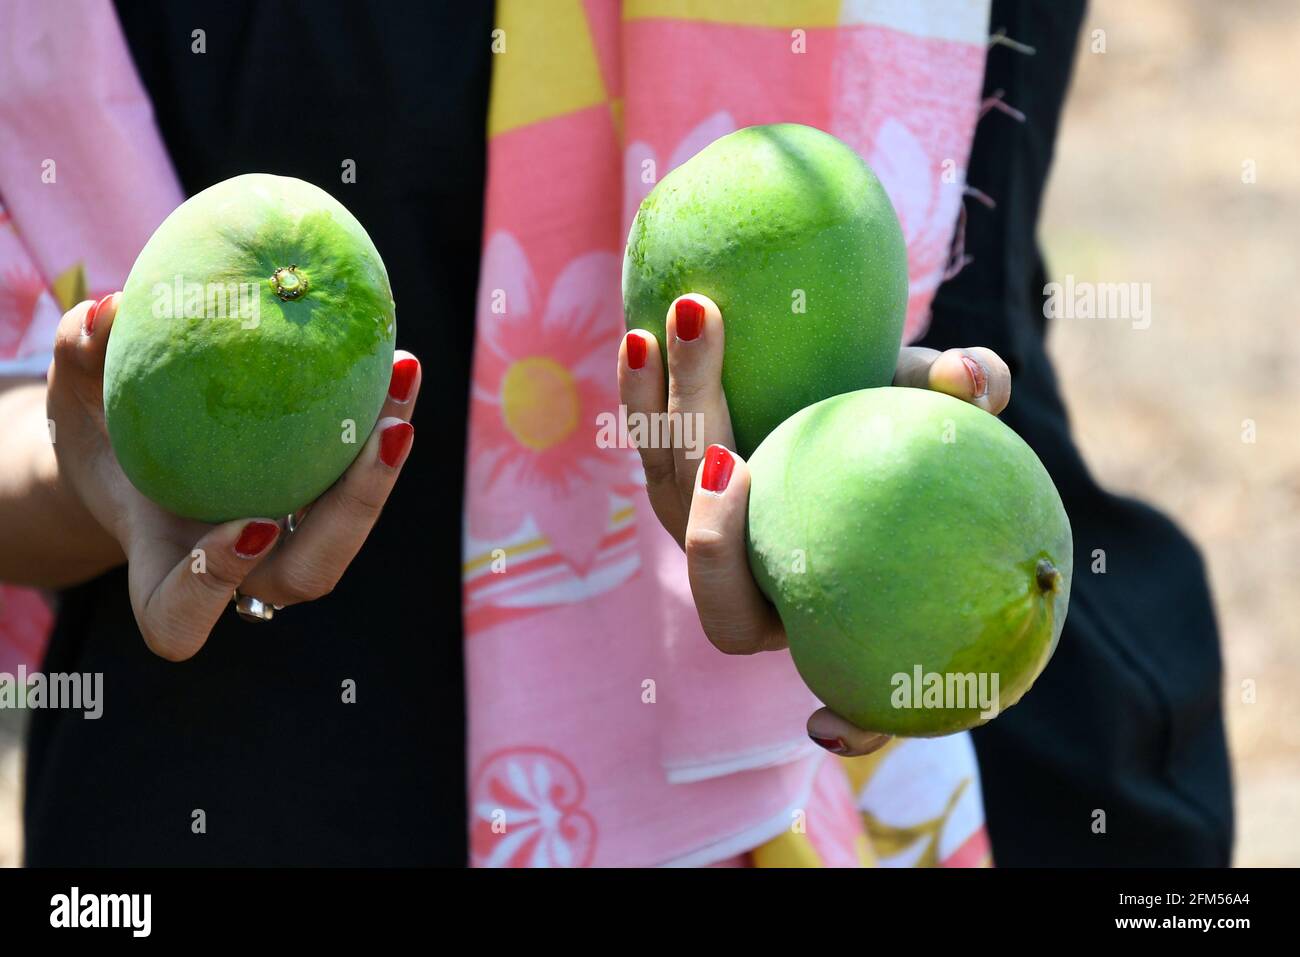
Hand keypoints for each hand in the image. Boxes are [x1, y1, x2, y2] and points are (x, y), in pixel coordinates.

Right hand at [46, 293, 418, 660]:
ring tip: (401, 376)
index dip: (213, 584)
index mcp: (162, 573)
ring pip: (350, 528)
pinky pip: (365, 474)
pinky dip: (384, 419)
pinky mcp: (326, 506)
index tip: (254, 524)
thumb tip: (105, 313)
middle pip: (308, 574)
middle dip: (354, 510)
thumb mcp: (72, 404)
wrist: (144, 454)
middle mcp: (240, 572)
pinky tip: (398, 362)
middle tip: (388, 433)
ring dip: (385, 462)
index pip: (179, 617)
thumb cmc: (100, 438)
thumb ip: (77, 361)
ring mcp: (289, 545)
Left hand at [617, 293, 1011, 754]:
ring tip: (664, 324)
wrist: (877, 432)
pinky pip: (650, 439)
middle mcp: (736, 576)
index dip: (718, 561)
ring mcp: (701, 526)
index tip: (736, 467)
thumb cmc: (924, 451)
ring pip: (656, 480)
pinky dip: (646, 389)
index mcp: (794, 604)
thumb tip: (973, 379)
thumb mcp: (953, 425)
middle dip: (687, 437)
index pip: (734, 616)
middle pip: (685, 524)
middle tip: (706, 341)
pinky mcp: (682, 475)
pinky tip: (646, 324)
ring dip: (652, 405)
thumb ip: (972, 404)